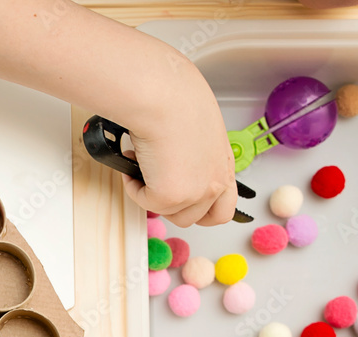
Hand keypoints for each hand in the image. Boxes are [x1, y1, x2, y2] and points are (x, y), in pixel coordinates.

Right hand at [123, 59, 237, 227]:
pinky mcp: (170, 197)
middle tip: (158, 188)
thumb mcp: (199, 126)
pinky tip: (133, 161)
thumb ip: (195, 149)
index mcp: (224, 163)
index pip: (224, 205)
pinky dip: (134, 186)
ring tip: (143, 168)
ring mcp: (195, 192)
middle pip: (201, 218)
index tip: (185, 200)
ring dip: (154, 196)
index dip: (203, 207)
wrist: (162, 96)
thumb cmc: (177, 96)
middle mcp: (215, 181)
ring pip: (172, 214)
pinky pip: (145, 203)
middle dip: (178, 208)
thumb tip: (174, 154)